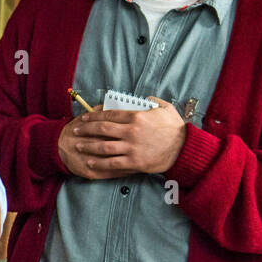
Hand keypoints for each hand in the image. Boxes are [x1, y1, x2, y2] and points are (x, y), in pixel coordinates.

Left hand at [69, 97, 186, 175]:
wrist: (185, 150)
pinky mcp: (134, 162)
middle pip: (102, 129)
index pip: (109, 114)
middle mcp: (131, 132)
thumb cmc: (176, 129)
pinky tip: (90, 163)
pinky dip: (99, 163)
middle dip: (85, 129)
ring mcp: (131, 148)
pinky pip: (112, 163)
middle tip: (75, 130)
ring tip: (78, 145)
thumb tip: (145, 98)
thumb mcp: (167, 109)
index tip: (84, 117)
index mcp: (137, 117)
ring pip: (103, 146)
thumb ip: (154, 101)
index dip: (94, 116)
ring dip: (88, 146)